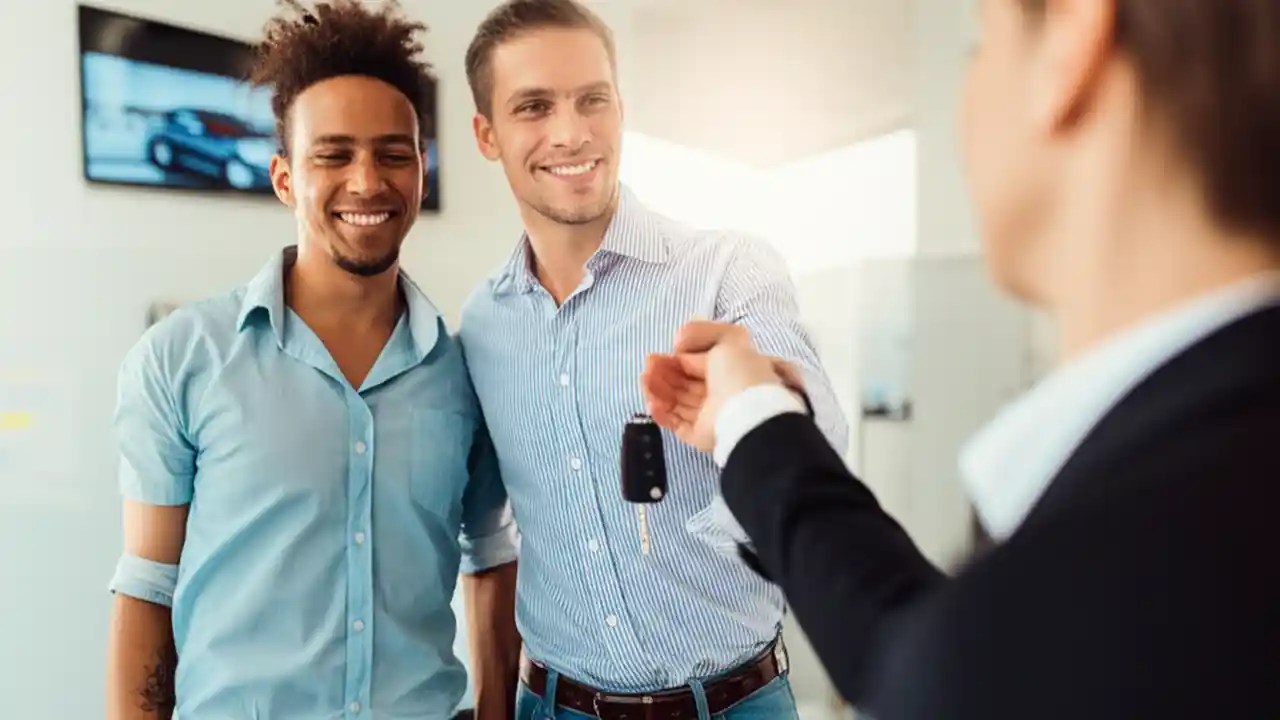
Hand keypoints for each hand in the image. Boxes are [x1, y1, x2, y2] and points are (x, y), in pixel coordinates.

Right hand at [641, 322, 803, 451]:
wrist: (745, 411)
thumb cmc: (739, 372)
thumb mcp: (727, 338)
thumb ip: (701, 334)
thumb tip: (678, 347)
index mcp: (728, 371)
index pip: (694, 366)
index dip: (674, 361)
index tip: (655, 357)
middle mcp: (719, 394)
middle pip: (683, 384)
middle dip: (662, 374)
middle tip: (647, 368)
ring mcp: (710, 416)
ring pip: (676, 403)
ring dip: (658, 391)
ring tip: (645, 381)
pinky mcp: (700, 435)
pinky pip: (676, 424)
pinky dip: (662, 414)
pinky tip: (652, 403)